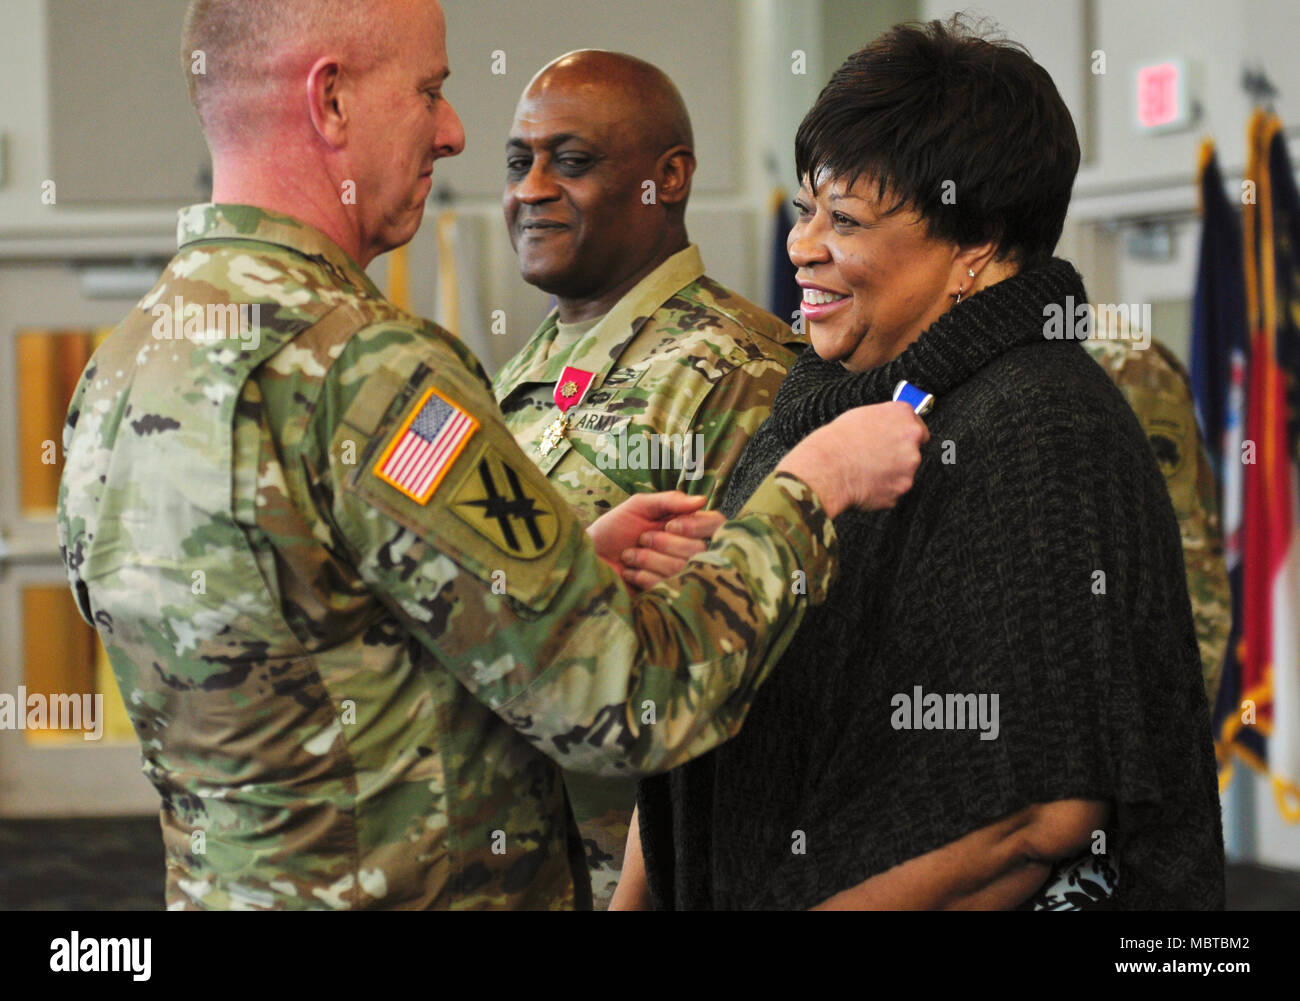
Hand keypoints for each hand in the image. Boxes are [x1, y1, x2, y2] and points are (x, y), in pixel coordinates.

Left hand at [587, 491, 707, 583]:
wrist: (589, 557)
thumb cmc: (614, 529)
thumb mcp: (640, 506)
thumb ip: (670, 500)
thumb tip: (702, 500)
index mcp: (688, 528)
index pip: (715, 525)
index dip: (696, 526)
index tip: (671, 525)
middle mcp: (689, 552)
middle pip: (698, 549)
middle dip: (663, 542)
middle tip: (641, 538)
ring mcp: (678, 576)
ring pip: (680, 568)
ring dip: (647, 558)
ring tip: (629, 555)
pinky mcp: (664, 595)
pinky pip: (664, 585)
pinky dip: (641, 575)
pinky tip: (629, 573)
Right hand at [775, 401, 928, 517]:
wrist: (826, 468)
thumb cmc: (836, 441)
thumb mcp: (861, 415)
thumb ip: (885, 420)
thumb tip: (889, 427)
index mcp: (903, 416)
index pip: (918, 427)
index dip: (904, 437)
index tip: (895, 442)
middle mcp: (912, 440)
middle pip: (914, 451)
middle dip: (898, 456)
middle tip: (874, 457)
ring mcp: (908, 468)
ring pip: (904, 473)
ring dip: (890, 474)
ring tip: (865, 470)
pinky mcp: (900, 489)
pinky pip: (893, 490)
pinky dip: (882, 489)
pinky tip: (864, 483)